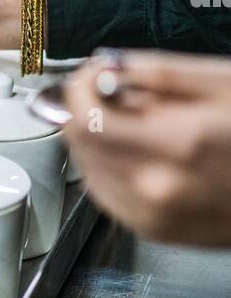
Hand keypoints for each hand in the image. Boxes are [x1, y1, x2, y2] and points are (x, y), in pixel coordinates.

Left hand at [63, 51, 230, 245]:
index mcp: (179, 145)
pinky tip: (139, 150)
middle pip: (81, 145)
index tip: (93, 72)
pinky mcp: (157, 233)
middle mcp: (160, 189)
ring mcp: (156, 218)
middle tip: (112, 87)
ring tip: (135, 119)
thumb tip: (109, 64)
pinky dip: (109, 169)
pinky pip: (108, 196)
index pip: (87, 118)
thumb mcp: (225, 84)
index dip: (80, 87)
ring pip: (88, 172)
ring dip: (96, 141)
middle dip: (87, 110)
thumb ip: (161, 73)